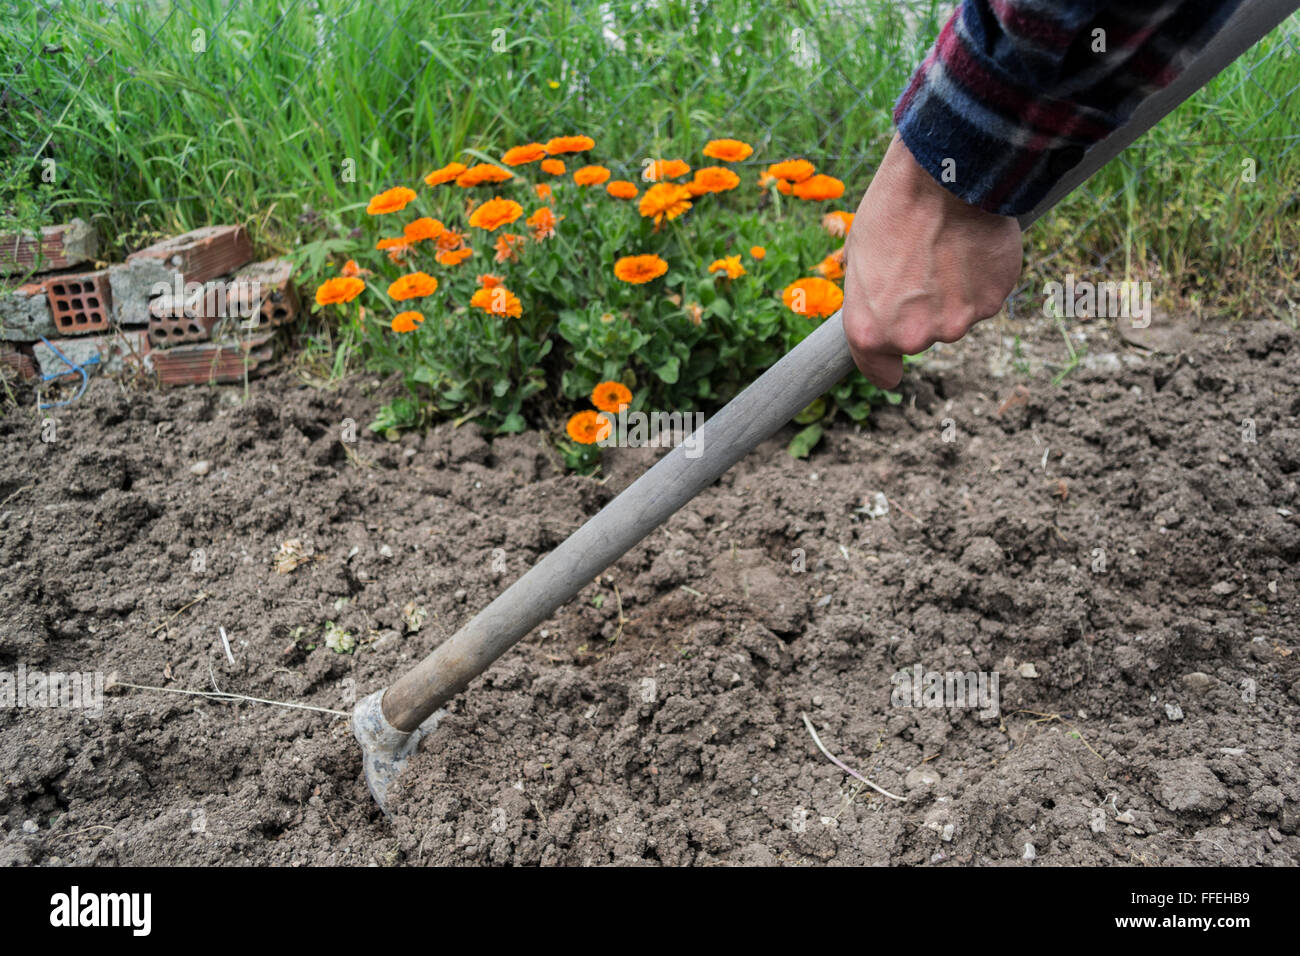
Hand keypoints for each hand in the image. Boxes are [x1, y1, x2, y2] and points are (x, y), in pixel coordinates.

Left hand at [842, 134, 1022, 387]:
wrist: (943, 175)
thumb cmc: (892, 210)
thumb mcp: (858, 259)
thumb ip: (867, 302)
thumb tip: (877, 319)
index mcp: (871, 330)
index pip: (878, 369)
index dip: (883, 368)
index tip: (889, 372)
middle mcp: (913, 337)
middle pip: (920, 336)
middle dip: (920, 310)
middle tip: (920, 264)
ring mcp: (957, 322)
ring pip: (955, 315)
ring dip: (952, 292)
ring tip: (946, 247)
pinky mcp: (993, 302)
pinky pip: (984, 296)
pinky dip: (980, 277)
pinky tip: (971, 245)